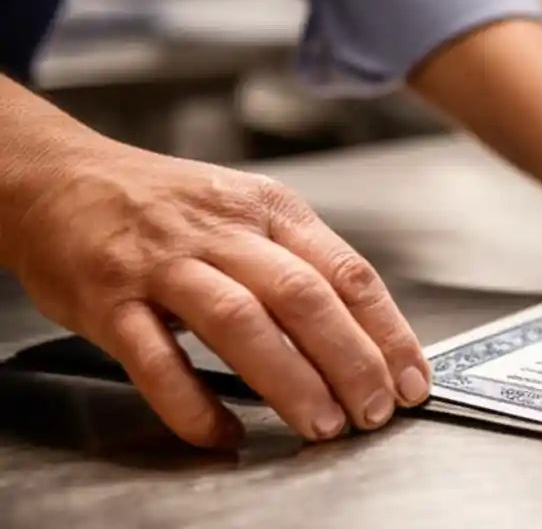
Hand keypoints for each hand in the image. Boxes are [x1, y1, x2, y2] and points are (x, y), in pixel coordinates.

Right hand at [10, 140, 428, 447]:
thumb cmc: (166, 205)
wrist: (58, 178)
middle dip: (350, 361)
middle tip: (375, 411)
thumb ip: (300, 262)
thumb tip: (366, 333)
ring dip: (289, 380)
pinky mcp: (109, 299)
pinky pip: (155, 358)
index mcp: (270, 209)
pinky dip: (192, 401)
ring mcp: (164, 263)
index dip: (388, 330)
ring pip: (239, 321)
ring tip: (323, 424)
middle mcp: (223, 231)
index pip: (347, 271)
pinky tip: (222, 432)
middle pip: (304, 297)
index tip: (413, 379)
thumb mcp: (246, 211)